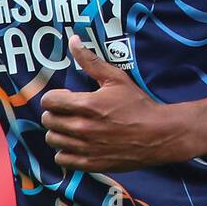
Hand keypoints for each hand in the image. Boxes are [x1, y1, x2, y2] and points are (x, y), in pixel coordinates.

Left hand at [38, 34, 199, 172]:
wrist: (158, 134)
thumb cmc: (138, 105)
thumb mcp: (116, 79)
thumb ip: (91, 61)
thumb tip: (73, 41)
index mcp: (87, 105)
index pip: (48, 101)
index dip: (53, 97)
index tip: (64, 97)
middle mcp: (83, 128)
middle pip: (48, 120)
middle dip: (55, 113)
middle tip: (68, 111)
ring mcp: (86, 148)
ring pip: (52, 140)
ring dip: (58, 132)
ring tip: (70, 127)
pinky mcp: (91, 163)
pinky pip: (62, 159)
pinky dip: (65, 152)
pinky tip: (75, 144)